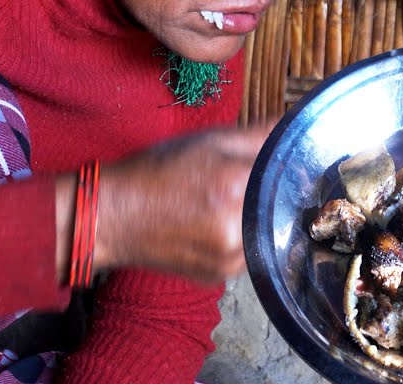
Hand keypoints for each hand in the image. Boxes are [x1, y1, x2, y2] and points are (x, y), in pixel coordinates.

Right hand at [94, 120, 274, 281]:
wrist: (110, 218)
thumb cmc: (156, 172)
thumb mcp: (206, 141)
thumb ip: (256, 135)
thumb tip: (292, 126)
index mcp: (234, 186)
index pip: (285, 174)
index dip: (287, 168)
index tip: (284, 164)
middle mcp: (236, 227)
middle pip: (278, 206)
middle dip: (270, 193)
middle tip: (248, 183)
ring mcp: (228, 258)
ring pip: (266, 232)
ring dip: (258, 218)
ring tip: (228, 204)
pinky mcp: (219, 275)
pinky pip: (248, 254)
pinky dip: (242, 238)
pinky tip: (218, 225)